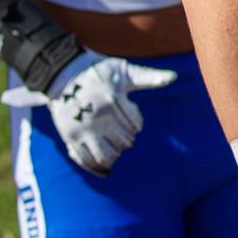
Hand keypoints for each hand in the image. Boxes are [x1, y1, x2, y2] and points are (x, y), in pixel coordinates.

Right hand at [1, 52, 177, 175]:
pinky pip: (84, 160)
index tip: (131, 118)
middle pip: (123, 143)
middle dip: (127, 140)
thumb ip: (148, 77)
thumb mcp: (124, 71)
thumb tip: (174, 77)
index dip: (137, 124)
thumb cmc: (98, 71)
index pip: (136, 126)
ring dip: (114, 156)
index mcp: (114, 100)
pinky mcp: (69, 137)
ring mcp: (82, 129)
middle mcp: (98, 117)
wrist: (63, 73)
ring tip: (113, 147)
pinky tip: (102, 161)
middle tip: (123, 133)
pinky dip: (95, 165)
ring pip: (105, 156)